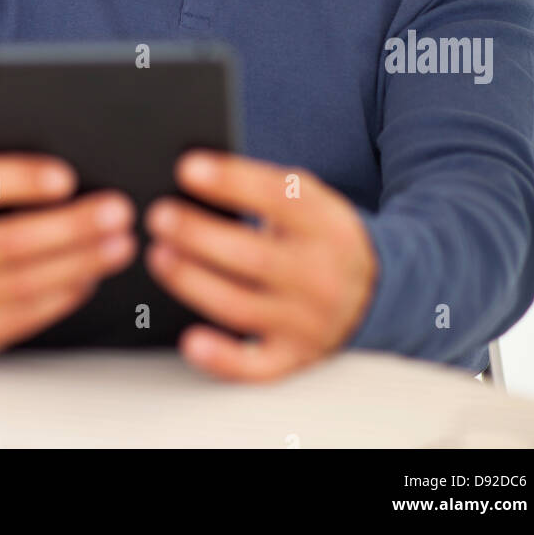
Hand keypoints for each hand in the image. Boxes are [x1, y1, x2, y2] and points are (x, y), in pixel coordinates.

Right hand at [0, 108, 136, 357]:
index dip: (20, 180)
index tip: (69, 177)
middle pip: (8, 242)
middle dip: (71, 227)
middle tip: (120, 210)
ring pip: (22, 284)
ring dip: (79, 263)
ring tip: (122, 243)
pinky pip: (21, 318)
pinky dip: (62, 296)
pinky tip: (92, 275)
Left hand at [144, 151, 377, 381]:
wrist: (374, 291)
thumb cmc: (322, 236)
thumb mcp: (311, 200)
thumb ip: (265, 188)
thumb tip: (196, 175)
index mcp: (326, 224)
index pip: (277, 197)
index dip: (231, 181)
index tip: (187, 168)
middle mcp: (320, 275)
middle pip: (253, 256)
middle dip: (199, 235)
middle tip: (159, 216)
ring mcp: (308, 321)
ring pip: (243, 308)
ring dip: (194, 282)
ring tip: (159, 256)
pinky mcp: (295, 357)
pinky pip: (256, 366)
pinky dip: (222, 359)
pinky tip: (190, 340)